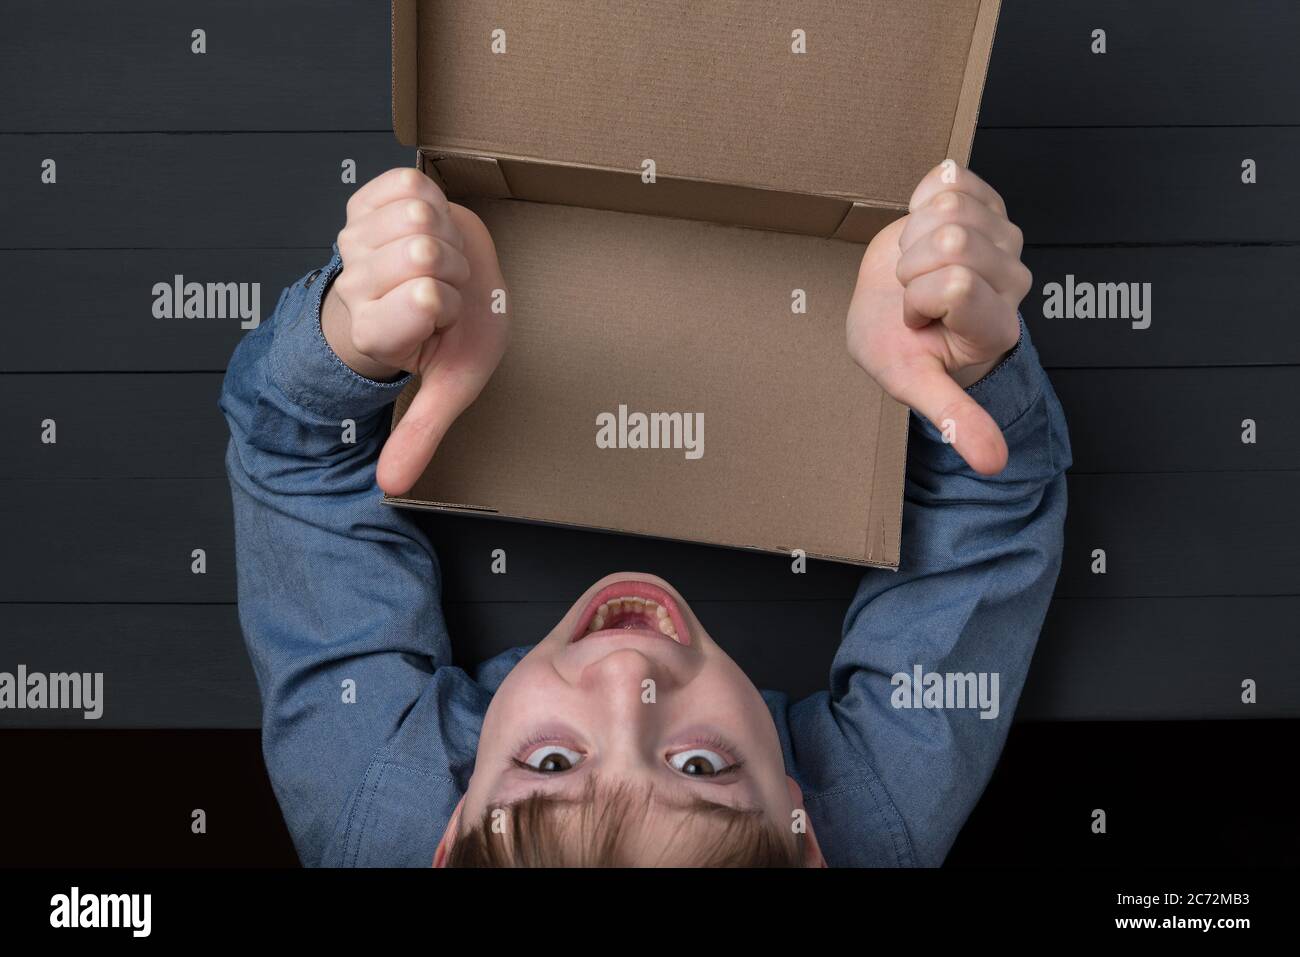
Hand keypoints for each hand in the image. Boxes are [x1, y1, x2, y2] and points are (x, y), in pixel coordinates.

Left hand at [322, 167, 508, 494]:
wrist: (446, 281)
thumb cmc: (458, 331)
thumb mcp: (451, 384)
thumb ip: (421, 433)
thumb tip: (388, 488)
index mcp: (374, 334)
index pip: (423, 297)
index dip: (448, 301)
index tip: (446, 315)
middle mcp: (353, 287)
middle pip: (423, 252)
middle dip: (452, 268)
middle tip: (447, 288)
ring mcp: (353, 240)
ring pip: (417, 215)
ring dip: (443, 234)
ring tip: (437, 258)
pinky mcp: (362, 199)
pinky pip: (408, 184)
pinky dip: (430, 200)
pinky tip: (423, 224)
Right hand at [846, 163, 1029, 474]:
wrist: (889, 308)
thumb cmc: (899, 346)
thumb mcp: (914, 384)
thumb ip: (954, 418)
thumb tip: (994, 466)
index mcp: (998, 326)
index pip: (958, 284)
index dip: (919, 298)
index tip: (916, 320)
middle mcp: (1014, 280)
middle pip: (952, 239)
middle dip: (912, 265)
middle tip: (913, 292)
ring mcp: (1005, 236)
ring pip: (952, 205)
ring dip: (914, 234)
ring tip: (916, 265)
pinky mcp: (989, 200)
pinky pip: (950, 178)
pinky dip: (921, 200)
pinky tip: (923, 229)